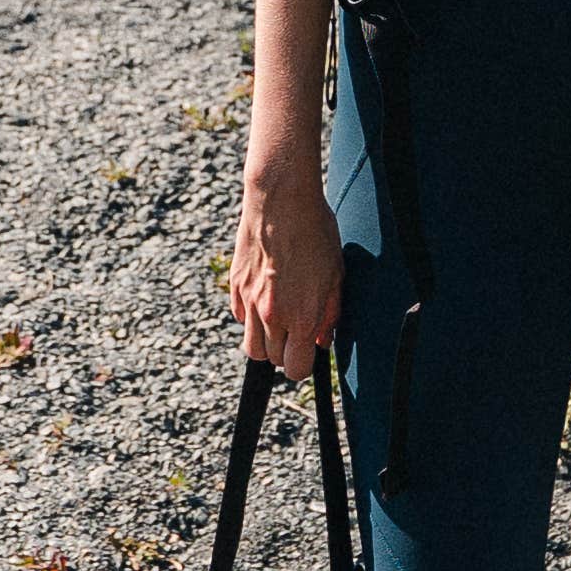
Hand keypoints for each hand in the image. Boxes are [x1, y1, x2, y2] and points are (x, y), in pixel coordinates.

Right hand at [228, 149, 339, 375]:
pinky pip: (240, 318)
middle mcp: (272, 315)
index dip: (303, 364)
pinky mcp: (235, 286)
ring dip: (265, 341)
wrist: (281, 200)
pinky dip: (251, 317)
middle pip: (272, 360)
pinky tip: (265, 297)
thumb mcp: (335, 275)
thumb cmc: (315, 232)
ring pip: (251, 347)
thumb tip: (321, 341)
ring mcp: (250, 301)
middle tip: (296, 330)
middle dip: (285, 351)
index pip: (296, 369)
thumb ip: (329, 314)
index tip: (307, 352)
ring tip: (279, 321)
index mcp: (302, 316)